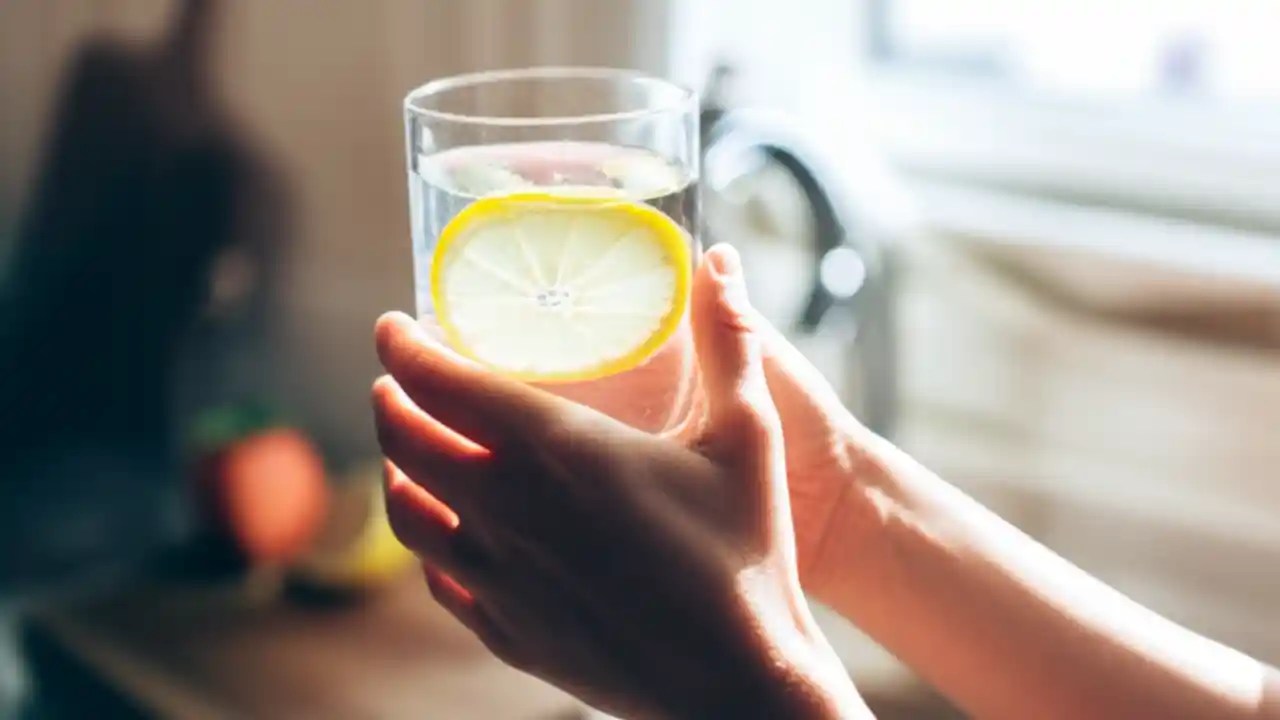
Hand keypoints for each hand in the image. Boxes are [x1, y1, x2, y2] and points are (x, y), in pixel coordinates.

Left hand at [372, 246, 866, 718]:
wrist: (738, 682)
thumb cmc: (746, 554)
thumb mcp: (747, 436)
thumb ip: (730, 342)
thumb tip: (723, 259)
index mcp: (555, 450)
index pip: (440, 382)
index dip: (402, 347)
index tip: (392, 327)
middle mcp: (506, 510)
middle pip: (406, 442)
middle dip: (390, 399)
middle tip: (395, 379)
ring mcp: (498, 579)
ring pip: (406, 514)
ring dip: (394, 470)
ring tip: (405, 449)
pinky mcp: (506, 632)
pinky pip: (438, 579)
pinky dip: (426, 541)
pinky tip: (444, 533)